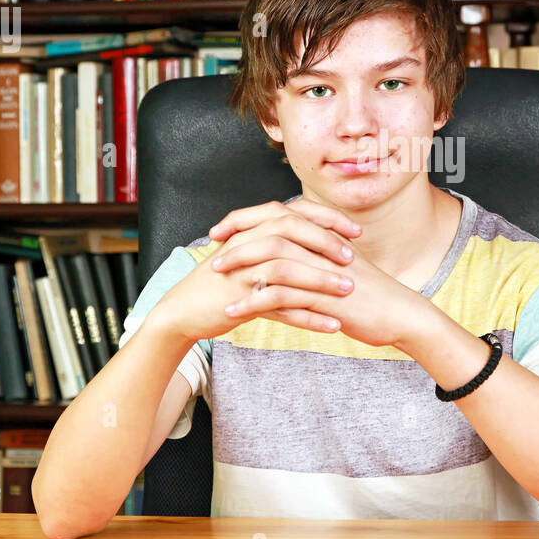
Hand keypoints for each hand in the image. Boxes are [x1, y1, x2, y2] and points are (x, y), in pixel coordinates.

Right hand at [148, 198, 361, 341]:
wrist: (183, 310)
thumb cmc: (222, 282)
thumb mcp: (248, 255)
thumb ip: (277, 243)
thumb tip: (316, 237)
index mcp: (252, 229)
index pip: (295, 212)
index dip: (327, 219)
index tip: (355, 231)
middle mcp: (246, 244)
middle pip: (290, 231)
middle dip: (326, 243)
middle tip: (352, 258)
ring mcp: (242, 272)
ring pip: (286, 269)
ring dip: (321, 280)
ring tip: (349, 290)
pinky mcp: (240, 301)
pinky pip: (280, 308)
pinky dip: (308, 317)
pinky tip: (332, 326)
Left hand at [207, 202, 431, 349]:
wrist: (402, 314)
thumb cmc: (373, 295)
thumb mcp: (342, 268)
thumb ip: (318, 257)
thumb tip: (291, 258)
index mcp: (324, 236)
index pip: (279, 216)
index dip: (247, 220)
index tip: (222, 231)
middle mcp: (322, 247)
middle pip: (270, 231)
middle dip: (237, 241)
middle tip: (212, 254)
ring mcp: (323, 270)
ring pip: (272, 260)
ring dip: (239, 269)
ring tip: (216, 281)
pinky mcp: (324, 296)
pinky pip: (281, 294)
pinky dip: (253, 301)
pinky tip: (234, 312)